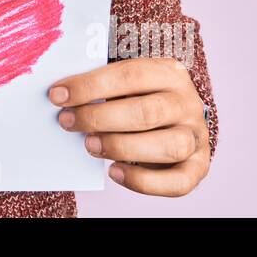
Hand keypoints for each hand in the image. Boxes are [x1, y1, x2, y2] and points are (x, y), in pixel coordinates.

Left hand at [49, 56, 209, 196]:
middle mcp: (188, 103)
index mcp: (170, 73)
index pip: (130, 74)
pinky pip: (176, 182)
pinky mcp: (198, 168)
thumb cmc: (141, 99)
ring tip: (90, 145)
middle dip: (100, 118)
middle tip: (68, 122)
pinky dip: (142, 181)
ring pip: (166, 146)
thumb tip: (63, 96)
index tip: (58, 95)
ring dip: (121, 147)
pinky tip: (114, 171)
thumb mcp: (128, 85)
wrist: (177, 122)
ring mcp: (196, 136)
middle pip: (147, 112)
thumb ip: (104, 88)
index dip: (90, 85)